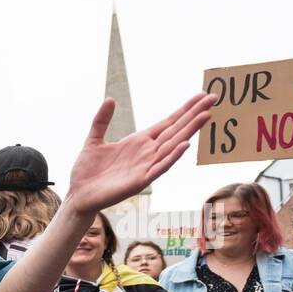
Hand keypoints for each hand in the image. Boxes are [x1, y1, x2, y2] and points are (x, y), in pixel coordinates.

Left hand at [67, 93, 215, 214]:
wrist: (78, 195)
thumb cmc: (87, 171)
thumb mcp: (94, 140)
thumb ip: (101, 121)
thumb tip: (109, 99)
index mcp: (139, 142)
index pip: (168, 122)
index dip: (184, 109)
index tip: (202, 96)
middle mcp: (147, 153)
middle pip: (176, 130)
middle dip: (194, 114)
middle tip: (214, 98)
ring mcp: (146, 167)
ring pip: (172, 146)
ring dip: (189, 131)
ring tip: (205, 116)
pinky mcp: (140, 181)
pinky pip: (160, 168)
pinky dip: (172, 157)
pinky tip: (185, 144)